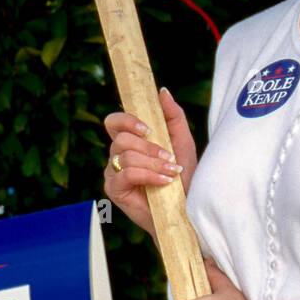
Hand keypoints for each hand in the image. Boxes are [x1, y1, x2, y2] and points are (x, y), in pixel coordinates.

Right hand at [103, 87, 197, 239]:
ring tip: (171, 172)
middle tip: (169, 156)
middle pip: (120, 138)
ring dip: (153, 162)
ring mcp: (113, 173)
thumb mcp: (182, 141)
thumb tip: (162, 91)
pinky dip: (149, 175)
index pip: (114, 122)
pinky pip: (127, 173)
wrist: (186, 209)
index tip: (149, 128)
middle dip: (149, 147)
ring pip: (126, 155)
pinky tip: (163, 182)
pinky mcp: (114, 190)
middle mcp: (117, 155)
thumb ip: (173, 115)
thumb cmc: (183, 176)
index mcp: (130, 141)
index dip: (127, 120)